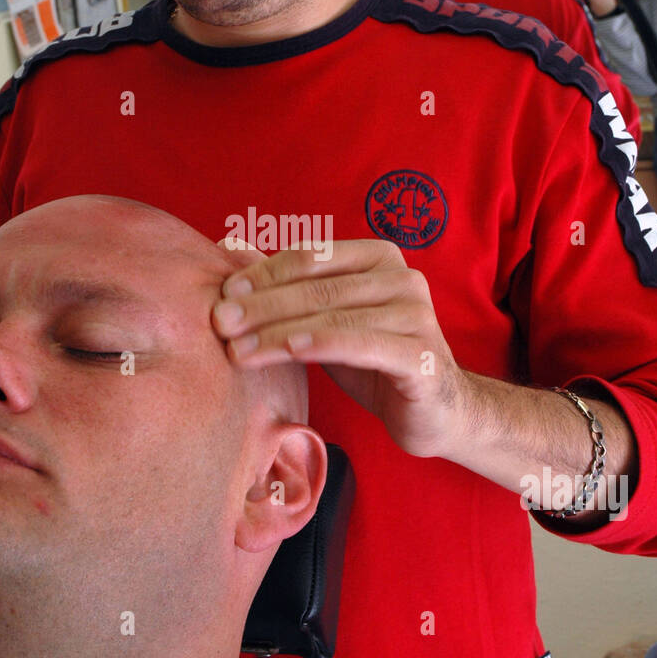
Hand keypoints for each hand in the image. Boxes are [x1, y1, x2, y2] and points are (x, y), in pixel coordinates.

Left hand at [211, 238, 468, 458]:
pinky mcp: (420, 355)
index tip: (224, 294)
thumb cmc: (373, 360)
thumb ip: (292, 290)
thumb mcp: (329, 319)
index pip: (312, 256)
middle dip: (263, 304)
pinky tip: (287, 350)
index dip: (264, 273)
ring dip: (278, 331)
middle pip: (318, 287)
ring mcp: (416, 315)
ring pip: (333, 315)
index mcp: (379, 257)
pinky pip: (361, 343)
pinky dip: (321, 343)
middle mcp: (403, 278)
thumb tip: (229, 246)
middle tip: (220, 322)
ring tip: (237, 349)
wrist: (435, 411)